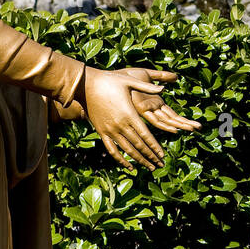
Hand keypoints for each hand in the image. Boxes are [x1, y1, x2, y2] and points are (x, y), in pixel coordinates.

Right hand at [82, 67, 198, 170]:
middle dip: (151, 156)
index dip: (155, 147)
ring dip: (139, 160)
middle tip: (160, 164)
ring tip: (150, 167)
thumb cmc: (109, 81)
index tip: (162, 155)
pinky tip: (129, 167)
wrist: (86, 86)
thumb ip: (147, 87)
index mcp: (130, 115)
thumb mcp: (129, 81)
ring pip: (127, 150)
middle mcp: (121, 125)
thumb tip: (163, 87)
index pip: (146, 136)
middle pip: (139, 146)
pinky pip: (112, 150)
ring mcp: (110, 130)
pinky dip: (121, 160)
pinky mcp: (102, 132)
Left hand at [118, 67, 201, 134]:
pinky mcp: (140, 110)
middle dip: (186, 123)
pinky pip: (155, 120)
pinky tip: (174, 129)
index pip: (173, 113)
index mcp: (155, 102)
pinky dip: (165, 125)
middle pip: (173, 119)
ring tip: (191, 129)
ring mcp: (147, 110)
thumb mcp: (148, 74)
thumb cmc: (125, 77)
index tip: (195, 123)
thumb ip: (162, 76)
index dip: (183, 118)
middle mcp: (153, 108)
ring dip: (179, 125)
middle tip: (199, 128)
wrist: (111, 79)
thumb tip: (176, 77)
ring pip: (166, 121)